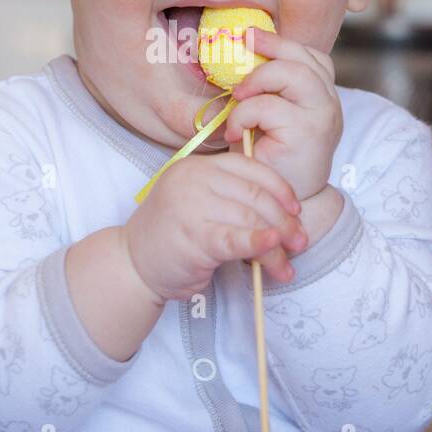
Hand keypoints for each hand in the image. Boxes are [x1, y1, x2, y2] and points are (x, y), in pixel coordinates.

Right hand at [123, 152, 307, 301]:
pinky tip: (274, 248)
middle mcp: (194, 179)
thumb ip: (231, 200)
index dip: (280, 189)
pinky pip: (236, 239)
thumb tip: (284, 216)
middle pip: (256, 196)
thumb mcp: (199, 205)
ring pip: (252, 220)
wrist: (132, 265)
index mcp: (197, 166)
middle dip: (284, 221)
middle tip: (299, 242)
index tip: (296, 211)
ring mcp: (192, 206)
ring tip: (286, 265)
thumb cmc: (171, 238)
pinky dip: (260, 243)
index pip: (250, 169)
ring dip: (277, 245)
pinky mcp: (194, 237)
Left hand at [222, 27, 342, 201]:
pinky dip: (243, 115)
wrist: (278, 206)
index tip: (251, 34)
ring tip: (237, 99)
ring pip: (291, 74)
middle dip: (271, 47)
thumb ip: (267, 91)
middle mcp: (329, 104)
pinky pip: (268, 106)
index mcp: (322, 98)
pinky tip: (235, 132)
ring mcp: (323, 116)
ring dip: (256, 81)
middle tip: (241, 45)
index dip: (283, 43)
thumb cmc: (269, 161)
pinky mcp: (308, 132)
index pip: (313, 58)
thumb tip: (241, 54)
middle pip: (304, 59)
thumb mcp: (268, 118)